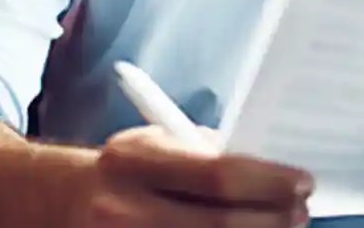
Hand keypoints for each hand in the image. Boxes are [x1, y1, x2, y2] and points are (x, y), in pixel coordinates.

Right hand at [84, 126, 312, 226]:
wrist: (60, 202)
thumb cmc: (126, 170)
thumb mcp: (155, 144)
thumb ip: (206, 156)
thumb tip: (274, 177)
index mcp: (134, 161)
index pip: (218, 175)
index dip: (270, 182)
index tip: (303, 182)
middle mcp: (123, 209)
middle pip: (221, 226)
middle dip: (274, 221)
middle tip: (301, 213)